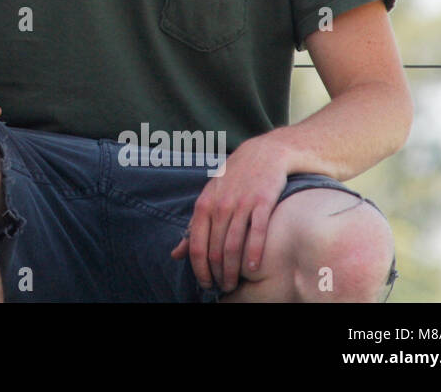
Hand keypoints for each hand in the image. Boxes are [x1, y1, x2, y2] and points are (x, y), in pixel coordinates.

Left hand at [169, 134, 289, 292]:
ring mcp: (242, 203)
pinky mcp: (263, 201)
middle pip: (215, 250)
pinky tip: (253, 268)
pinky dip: (254, 253)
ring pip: (234, 245)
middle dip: (217, 274)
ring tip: (234, 283)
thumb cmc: (234, 179)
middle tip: (222, 287)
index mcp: (204, 204)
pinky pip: (258, 232)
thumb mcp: (209, 197)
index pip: (197, 245)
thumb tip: (175, 254)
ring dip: (233, 270)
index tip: (205, 284)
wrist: (265, 153)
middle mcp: (220, 205)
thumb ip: (193, 228)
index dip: (199, 269)